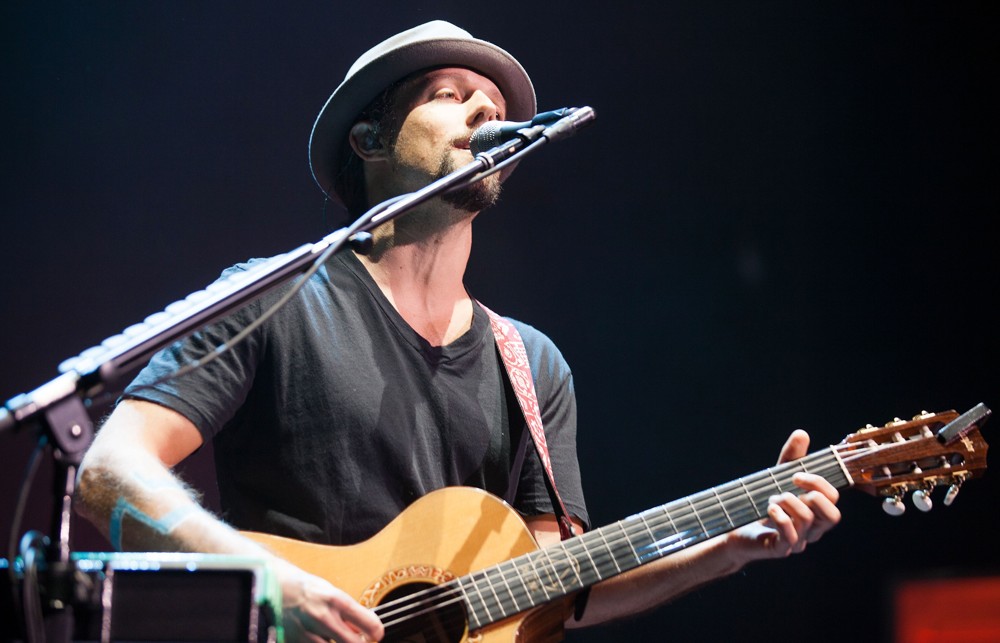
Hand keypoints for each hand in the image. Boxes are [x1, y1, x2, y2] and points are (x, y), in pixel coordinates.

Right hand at [275, 562, 383, 641]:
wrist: (275, 588)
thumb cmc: (307, 588)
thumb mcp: (332, 593)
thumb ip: (348, 613)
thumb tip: (365, 630)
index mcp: (336, 600)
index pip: (368, 623)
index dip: (376, 633)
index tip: (376, 635)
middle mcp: (323, 617)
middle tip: (358, 639)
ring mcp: (308, 632)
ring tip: (336, 636)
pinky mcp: (295, 642)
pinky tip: (320, 637)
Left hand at [728, 430, 840, 561]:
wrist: (736, 529)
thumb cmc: (763, 504)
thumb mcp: (777, 478)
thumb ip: (791, 458)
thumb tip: (802, 433)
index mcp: (815, 512)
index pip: (834, 499)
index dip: (819, 483)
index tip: (796, 474)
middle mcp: (812, 530)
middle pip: (833, 517)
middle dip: (814, 494)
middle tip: (791, 484)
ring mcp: (798, 541)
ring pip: (808, 521)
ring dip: (788, 501)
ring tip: (772, 498)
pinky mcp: (780, 549)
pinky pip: (791, 538)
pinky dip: (781, 518)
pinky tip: (770, 509)